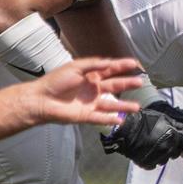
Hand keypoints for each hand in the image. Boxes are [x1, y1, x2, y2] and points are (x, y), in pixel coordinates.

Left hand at [28, 57, 144, 126]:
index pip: (110, 70)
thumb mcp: (75, 67)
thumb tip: (110, 62)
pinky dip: (110, 120)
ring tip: (137, 107)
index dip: (122, 66)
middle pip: (114, 86)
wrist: (41, 99)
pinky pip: (101, 118)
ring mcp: (91, 103)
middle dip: (128, 84)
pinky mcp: (86, 116)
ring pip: (111, 105)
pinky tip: (120, 120)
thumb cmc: (56, 81)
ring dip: (124, 106)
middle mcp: (93, 89)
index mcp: (91, 75)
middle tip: (141, 82)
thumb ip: (93, 64)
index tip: (135, 64)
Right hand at [101, 99, 182, 170]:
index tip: (178, 136)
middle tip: (164, 140)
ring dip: (162, 154)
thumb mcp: (162, 117)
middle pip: (176, 152)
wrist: (125, 130)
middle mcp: (167, 148)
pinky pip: (153, 164)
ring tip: (154, 146)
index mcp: (172, 136)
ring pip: (165, 159)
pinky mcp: (147, 163)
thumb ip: (175, 124)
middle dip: (173, 147)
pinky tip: (147, 151)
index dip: (181, 137)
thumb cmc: (142, 121)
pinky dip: (152, 159)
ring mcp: (157, 157)